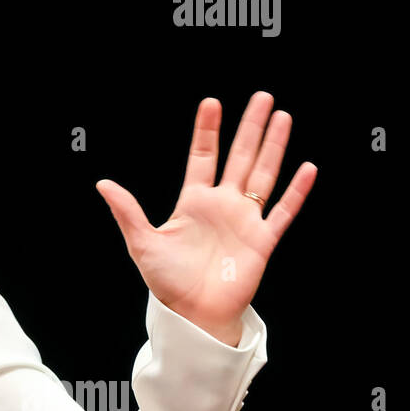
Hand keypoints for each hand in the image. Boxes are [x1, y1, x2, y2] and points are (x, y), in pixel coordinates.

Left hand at [95, 91, 316, 344]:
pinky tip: (307, 168)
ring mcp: (244, 220)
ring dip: (273, 147)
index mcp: (193, 202)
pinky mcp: (262, 241)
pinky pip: (282, 211)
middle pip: (239, 157)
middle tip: (261, 97)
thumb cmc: (168, 281)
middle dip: (250, 127)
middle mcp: (222, 205)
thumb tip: (102, 183)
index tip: (211, 102)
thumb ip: (127, 210)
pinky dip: (296, 191)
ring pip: (263, 175)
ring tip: (282, 118)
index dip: (207, 130)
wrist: (192, 313)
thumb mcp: (143, 242)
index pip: (202, 156)